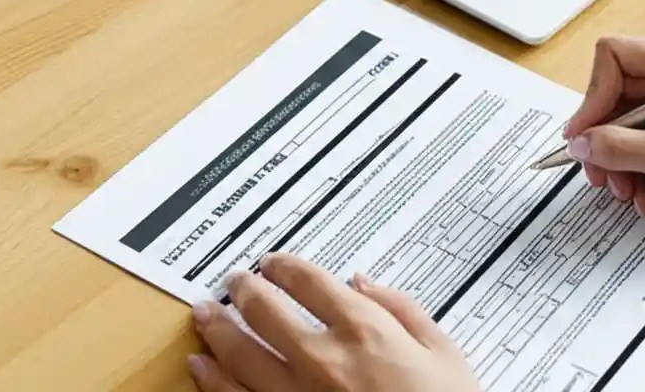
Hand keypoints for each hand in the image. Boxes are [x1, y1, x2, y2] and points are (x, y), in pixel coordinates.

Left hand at [189, 254, 476, 391]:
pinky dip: (211, 381)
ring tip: (205, 314)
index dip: (284, 267)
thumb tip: (365, 283)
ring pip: (238, 355)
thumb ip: (404, 309)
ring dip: (217, 330)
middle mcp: (323, 359)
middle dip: (243, 291)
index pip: (309, 282)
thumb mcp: (444, 352)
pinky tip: (200, 367)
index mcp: (364, 331)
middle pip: (265, 312)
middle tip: (235, 281)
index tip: (273, 263)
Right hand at [565, 37, 644, 218]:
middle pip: (615, 94)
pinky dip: (637, 169)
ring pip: (625, 123)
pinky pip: (643, 142)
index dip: (593, 96)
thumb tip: (581, 144)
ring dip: (618, 160)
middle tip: (599, 174)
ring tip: (626, 191)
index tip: (584, 137)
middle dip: (604, 139)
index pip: (614, 58)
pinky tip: (644, 195)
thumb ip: (623, 148)